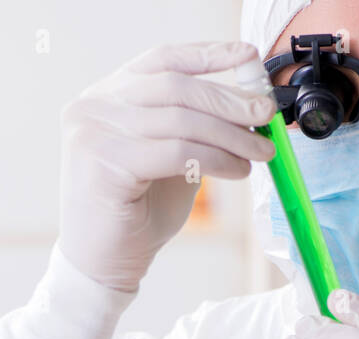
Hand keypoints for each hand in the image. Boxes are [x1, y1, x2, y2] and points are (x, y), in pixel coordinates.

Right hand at [58, 41, 275, 293]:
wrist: (103, 264)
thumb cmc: (136, 213)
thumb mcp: (170, 159)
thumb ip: (195, 129)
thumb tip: (248, 108)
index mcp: (105, 95)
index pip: (162, 60)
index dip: (209, 54)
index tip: (249, 56)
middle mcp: (92, 106)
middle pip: (175, 87)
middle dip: (229, 100)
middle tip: (265, 115)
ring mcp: (92, 131)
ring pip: (181, 121)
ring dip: (231, 136)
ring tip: (260, 153)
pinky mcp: (103, 162)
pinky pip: (177, 153)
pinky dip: (216, 160)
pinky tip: (237, 172)